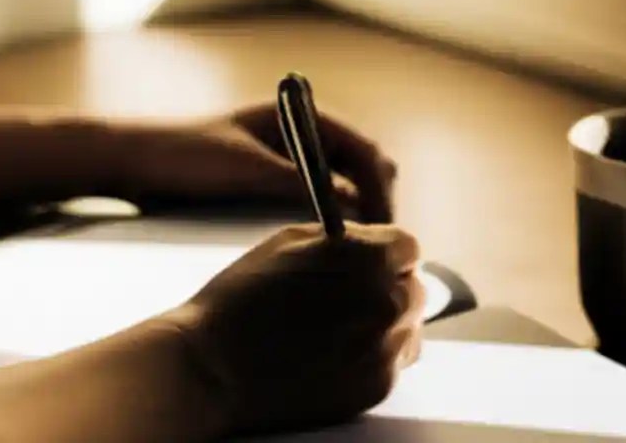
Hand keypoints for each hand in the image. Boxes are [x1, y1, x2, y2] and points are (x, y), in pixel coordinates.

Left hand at [114, 105, 397, 221]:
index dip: (380, 189)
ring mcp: (286, 158)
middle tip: (375, 248)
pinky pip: (315, 199)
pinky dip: (328, 219)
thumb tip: (357, 207)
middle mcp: (300, 134)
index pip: (365, 150)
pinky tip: (324, 247)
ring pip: (341, 187)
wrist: (131, 161)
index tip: (383, 228)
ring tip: (355, 253)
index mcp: (301, 116)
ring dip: (353, 213)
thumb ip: (302, 183)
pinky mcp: (269, 181)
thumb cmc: (185, 154)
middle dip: (374, 202)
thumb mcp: (248, 169)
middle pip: (361, 168)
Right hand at [175, 222, 424, 435]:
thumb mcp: (290, 240)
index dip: (385, 253)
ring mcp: (386, 349)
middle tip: (346, 297)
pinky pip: (392, 364)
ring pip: (407, 328)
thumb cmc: (242, 299)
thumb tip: (376, 244)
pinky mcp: (376, 387)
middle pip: (412, 288)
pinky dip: (371, 357)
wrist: (213, 367)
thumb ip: (347, 238)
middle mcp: (388, 303)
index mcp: (371, 259)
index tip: (367, 263)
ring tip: (336, 328)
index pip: (408, 248)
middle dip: (385, 287)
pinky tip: (332, 354)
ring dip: (384, 324)